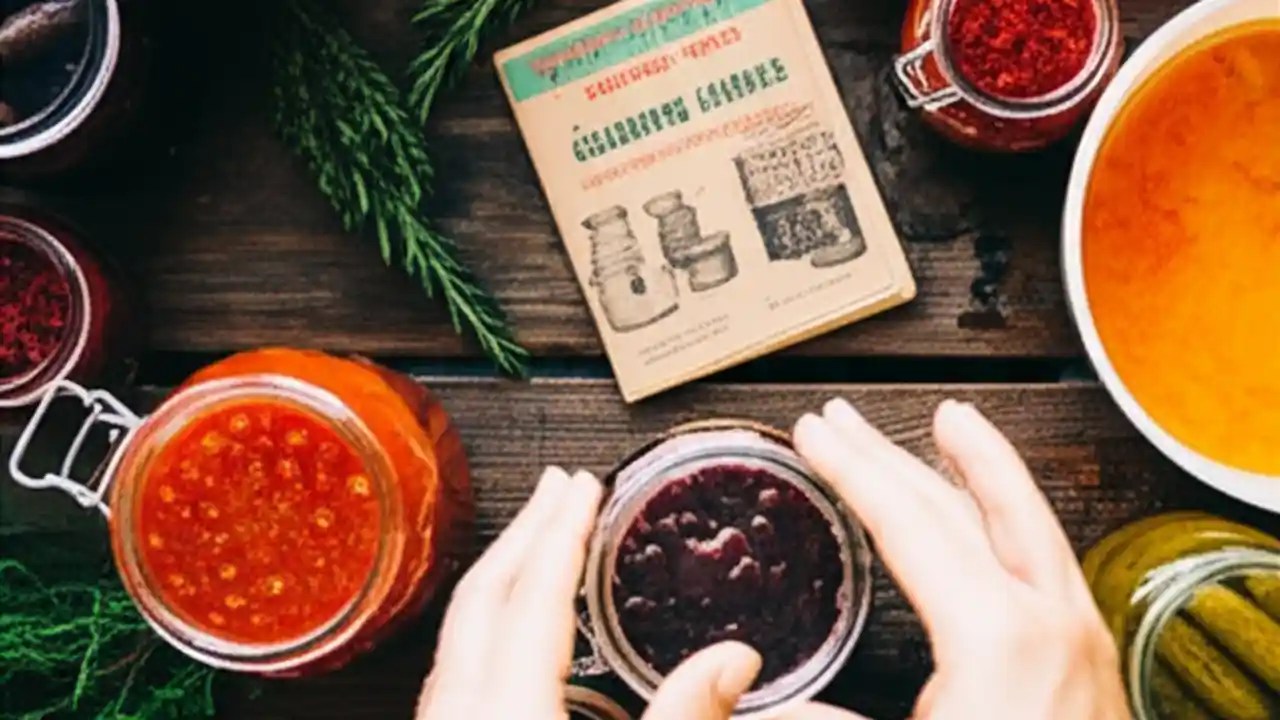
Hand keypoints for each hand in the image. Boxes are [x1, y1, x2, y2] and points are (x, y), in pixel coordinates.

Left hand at [415, 466, 763, 719]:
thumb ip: (684, 718)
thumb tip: (735, 659)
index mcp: (506, 711)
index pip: (534, 595)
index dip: (562, 531)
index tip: (583, 484)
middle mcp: (459, 712)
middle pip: (483, 597)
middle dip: (524, 532)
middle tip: (557, 487)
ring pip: (459, 629)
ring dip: (502, 575)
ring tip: (538, 541)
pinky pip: (454, 666)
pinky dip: (488, 625)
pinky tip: (511, 634)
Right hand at [788, 399, 1129, 719]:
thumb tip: (750, 702)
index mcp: (996, 632)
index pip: (911, 519)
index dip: (853, 469)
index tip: (815, 433)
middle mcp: (1049, 617)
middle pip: (965, 502)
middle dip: (897, 451)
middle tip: (847, 418)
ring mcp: (1079, 635)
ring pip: (1025, 516)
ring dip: (978, 464)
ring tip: (951, 425)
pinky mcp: (1090, 660)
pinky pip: (1045, 553)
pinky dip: (1009, 512)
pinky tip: (994, 518)